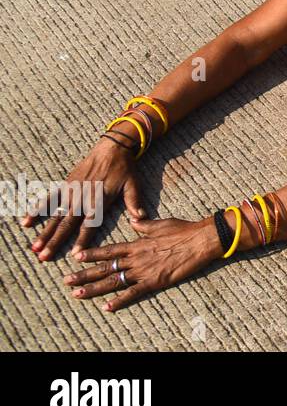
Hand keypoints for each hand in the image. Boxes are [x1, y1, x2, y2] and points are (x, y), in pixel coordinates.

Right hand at [22, 132, 145, 260]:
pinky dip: (37, 210)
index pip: (90, 224)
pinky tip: (26, 222)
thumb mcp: (133, 184)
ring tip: (35, 247)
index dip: (82, 239)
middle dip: (56, 241)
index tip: (76, 254)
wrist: (111, 147)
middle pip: (68, 224)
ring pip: (56, 215)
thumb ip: (134, 202)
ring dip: (45, 231)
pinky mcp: (65, 185)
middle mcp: (83, 198)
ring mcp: (71, 191)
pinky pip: (49, 199)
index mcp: (100, 200)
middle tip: (45, 257)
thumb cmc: (124, 168)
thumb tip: (141, 218)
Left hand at [65, 217, 218, 311]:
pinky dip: (119, 300)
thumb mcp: (161, 224)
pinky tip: (106, 307)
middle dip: (84, 274)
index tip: (76, 257)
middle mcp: (136, 258)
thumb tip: (133, 220)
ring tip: (77, 294)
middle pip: (105, 267)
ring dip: (94, 288)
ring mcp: (144, 270)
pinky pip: (133, 293)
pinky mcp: (155, 281)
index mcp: (137, 244)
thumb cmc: (184, 230)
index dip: (92, 254)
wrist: (201, 240)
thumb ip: (144, 225)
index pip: (109, 250)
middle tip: (66, 281)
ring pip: (113, 281)